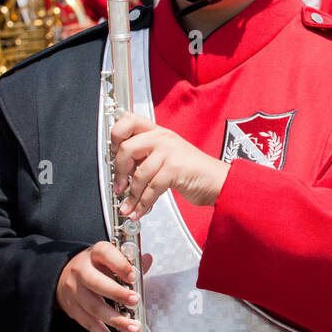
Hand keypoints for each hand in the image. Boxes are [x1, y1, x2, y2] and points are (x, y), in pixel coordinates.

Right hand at [55, 240, 152, 331]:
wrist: (64, 275)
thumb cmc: (96, 266)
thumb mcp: (110, 257)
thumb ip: (129, 261)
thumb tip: (147, 259)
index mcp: (94, 254)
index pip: (105, 254)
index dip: (119, 264)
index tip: (132, 275)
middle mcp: (81, 272)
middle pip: (96, 283)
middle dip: (117, 293)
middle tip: (135, 301)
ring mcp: (75, 292)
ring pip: (94, 307)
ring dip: (115, 320)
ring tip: (133, 328)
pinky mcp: (74, 311)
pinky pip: (89, 325)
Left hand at [110, 112, 228, 219]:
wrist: (218, 182)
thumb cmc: (193, 171)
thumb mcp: (168, 155)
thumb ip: (146, 156)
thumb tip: (120, 168)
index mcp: (158, 132)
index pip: (128, 120)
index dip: (115, 136)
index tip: (112, 154)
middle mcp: (163, 138)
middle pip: (126, 148)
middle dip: (118, 172)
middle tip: (119, 186)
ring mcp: (170, 151)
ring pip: (138, 174)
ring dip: (131, 195)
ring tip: (129, 206)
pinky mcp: (176, 168)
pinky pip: (151, 188)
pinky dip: (143, 203)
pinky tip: (140, 210)